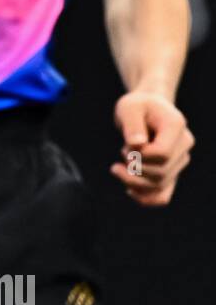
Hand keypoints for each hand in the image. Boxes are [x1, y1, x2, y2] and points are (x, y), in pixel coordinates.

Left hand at [111, 90, 193, 207]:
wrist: (146, 110)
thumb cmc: (136, 107)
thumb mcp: (129, 107)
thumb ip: (131, 124)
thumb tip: (137, 145)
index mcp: (176, 125)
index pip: (161, 153)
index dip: (140, 156)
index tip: (128, 145)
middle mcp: (184, 144)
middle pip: (160, 172)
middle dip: (133, 168)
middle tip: (123, 151)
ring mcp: (180, 160)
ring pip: (159, 186)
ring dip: (132, 180)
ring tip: (120, 166)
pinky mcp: (172, 172)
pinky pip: (163, 196)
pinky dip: (145, 198)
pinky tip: (129, 190)